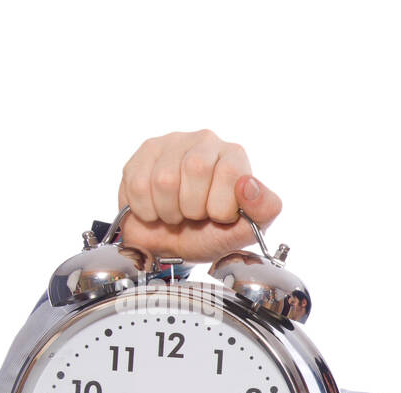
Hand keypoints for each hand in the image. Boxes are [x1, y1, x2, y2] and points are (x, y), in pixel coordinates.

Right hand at [116, 130, 282, 264]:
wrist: (172, 244)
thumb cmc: (211, 233)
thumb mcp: (244, 230)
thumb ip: (263, 210)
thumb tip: (249, 185)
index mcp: (235, 156)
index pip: (230, 172)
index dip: (221, 206)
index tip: (218, 217)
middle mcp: (206, 141)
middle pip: (195, 168)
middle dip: (193, 207)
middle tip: (194, 216)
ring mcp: (173, 142)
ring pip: (163, 178)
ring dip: (168, 210)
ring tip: (176, 213)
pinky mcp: (145, 151)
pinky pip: (138, 184)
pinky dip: (146, 209)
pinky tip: (156, 208)